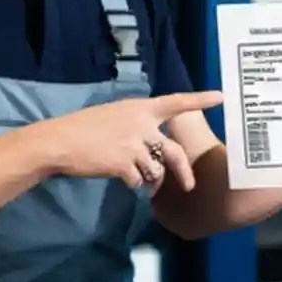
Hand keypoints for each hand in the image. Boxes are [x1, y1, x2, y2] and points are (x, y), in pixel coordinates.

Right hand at [42, 91, 223, 191]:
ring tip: (131, 173)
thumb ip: (136, 126)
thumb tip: (150, 145)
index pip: (176, 102)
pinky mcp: (124, 164)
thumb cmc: (82, 128)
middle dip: (183, 172)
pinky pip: (138, 182)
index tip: (221, 97)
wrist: (60, 141)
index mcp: (140, 108)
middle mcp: (141, 124)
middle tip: (189, 185)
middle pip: (173, 152)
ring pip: (155, 171)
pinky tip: (118, 176)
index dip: (200, 99)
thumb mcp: (114, 115)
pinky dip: (131, 184)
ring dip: (147, 178)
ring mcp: (134, 144)